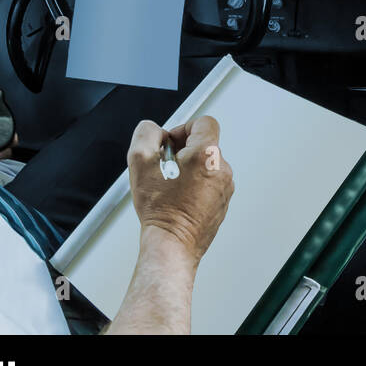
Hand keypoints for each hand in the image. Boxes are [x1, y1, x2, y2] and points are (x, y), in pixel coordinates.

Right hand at [127, 116, 232, 267]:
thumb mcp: (140, 161)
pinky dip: (195, 187)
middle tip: (164, 169)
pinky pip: (209, 185)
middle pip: (204, 145)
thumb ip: (146, 134)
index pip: (203, 122)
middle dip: (182, 152)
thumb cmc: (160, 209)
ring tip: (169, 187)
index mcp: (207, 154)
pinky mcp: (222, 202)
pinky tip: (178, 199)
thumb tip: (155, 131)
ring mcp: (225, 187)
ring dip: (188, 170)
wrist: (172, 244)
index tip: (170, 144)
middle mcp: (222, 169)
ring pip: (206, 166)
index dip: (182, 128)